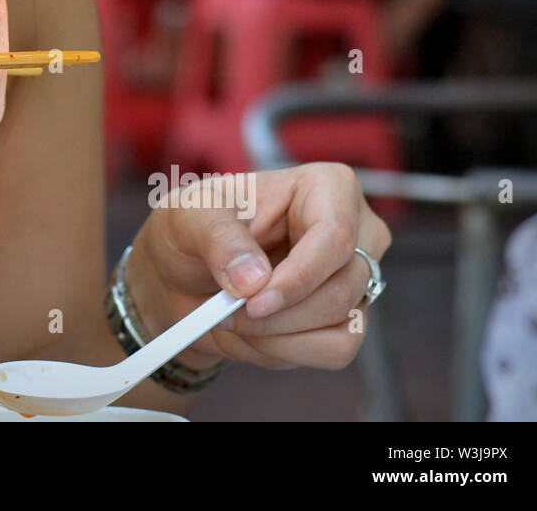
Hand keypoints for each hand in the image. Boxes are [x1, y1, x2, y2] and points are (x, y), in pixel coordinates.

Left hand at [127, 164, 391, 372]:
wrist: (180, 274)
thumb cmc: (191, 229)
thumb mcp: (187, 216)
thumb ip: (217, 238)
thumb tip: (255, 280)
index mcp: (325, 186)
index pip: (336, 236)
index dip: (298, 277)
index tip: (252, 302)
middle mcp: (355, 230)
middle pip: (342, 286)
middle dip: (279, 312)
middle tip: (225, 312)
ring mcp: (355, 276)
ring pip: (342, 323)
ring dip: (277, 334)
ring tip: (232, 316)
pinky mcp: (347, 318)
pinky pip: (336, 349)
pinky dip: (287, 350)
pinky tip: (254, 332)